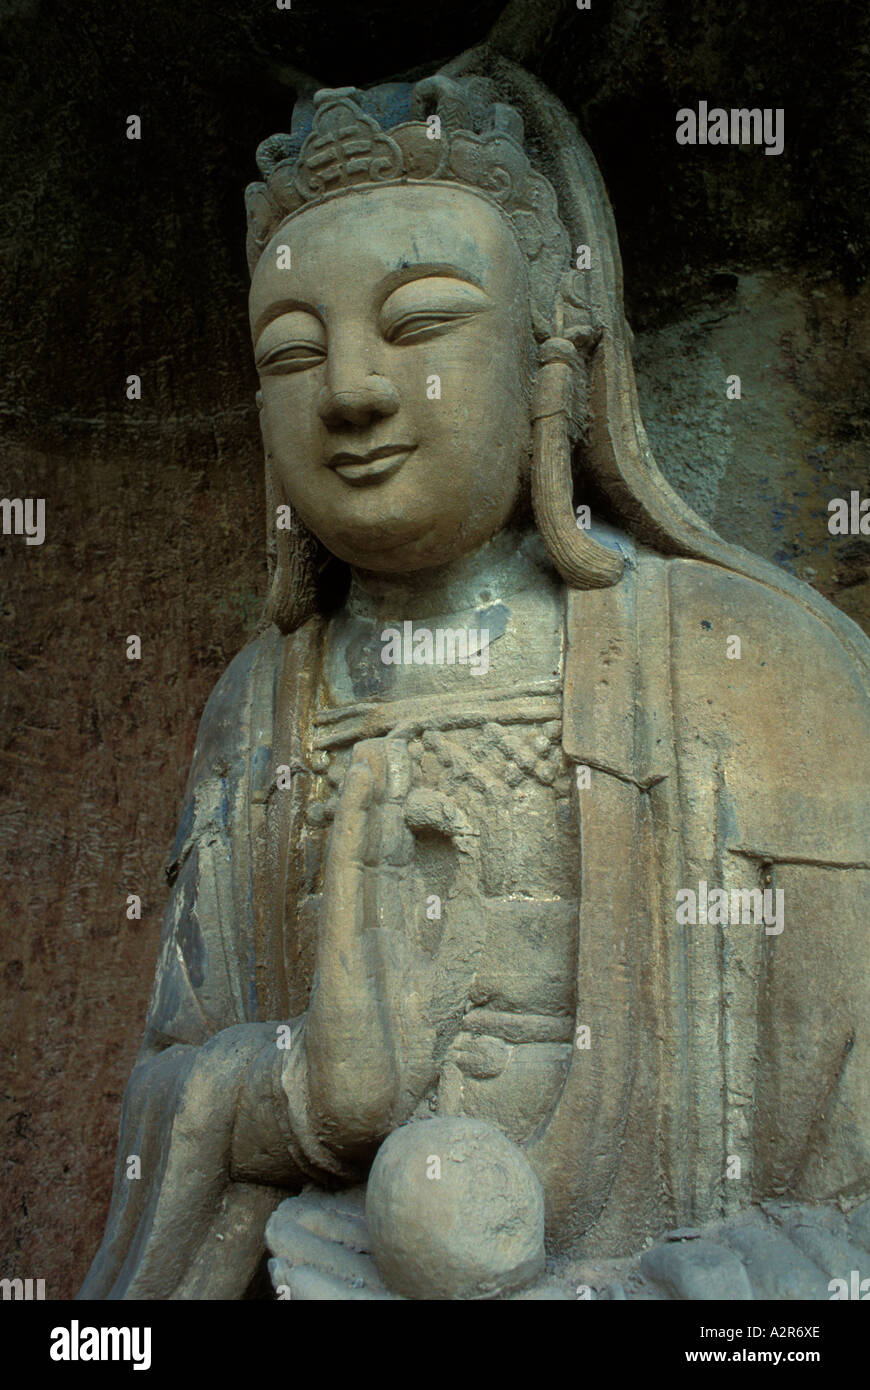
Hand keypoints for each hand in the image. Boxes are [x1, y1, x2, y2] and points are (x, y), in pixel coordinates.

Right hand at [301, 738, 439, 1158]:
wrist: (356, 1108)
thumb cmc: (397, 1069)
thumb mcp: (443, 1022)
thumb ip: (465, 1001)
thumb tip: (493, 1022)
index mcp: (401, 934)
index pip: (410, 865)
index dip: (422, 826)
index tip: (434, 793)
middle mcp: (374, 922)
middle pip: (382, 844)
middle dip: (389, 796)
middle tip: (393, 745)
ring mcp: (353, 923)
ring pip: (361, 845)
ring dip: (367, 796)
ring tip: (372, 751)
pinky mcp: (339, 933)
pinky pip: (346, 867)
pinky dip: (352, 823)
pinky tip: (357, 785)